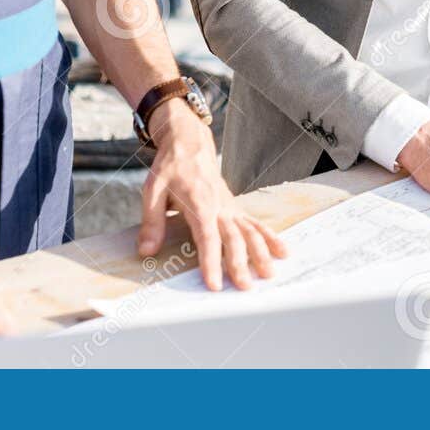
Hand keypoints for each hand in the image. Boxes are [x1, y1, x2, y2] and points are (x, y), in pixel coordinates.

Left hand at [138, 101, 287, 289]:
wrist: (189, 142)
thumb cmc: (170, 166)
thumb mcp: (152, 190)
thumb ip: (151, 222)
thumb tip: (147, 250)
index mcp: (198, 202)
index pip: (207, 237)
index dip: (211, 261)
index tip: (215, 283)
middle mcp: (218, 205)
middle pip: (233, 237)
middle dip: (240, 263)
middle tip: (245, 287)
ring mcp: (229, 206)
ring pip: (249, 231)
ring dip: (261, 253)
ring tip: (269, 274)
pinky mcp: (234, 206)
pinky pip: (255, 223)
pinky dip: (270, 237)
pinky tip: (281, 251)